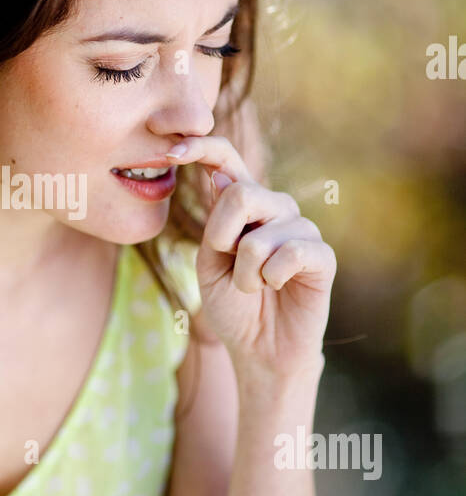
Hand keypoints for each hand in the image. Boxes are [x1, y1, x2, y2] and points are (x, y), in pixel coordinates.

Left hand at [166, 135, 335, 380]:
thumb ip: (214, 224)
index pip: (225, 159)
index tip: (172, 151)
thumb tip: (221, 176)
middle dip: (222, 238)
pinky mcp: (322, 255)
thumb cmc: (232, 303)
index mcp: (242, 202)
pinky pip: (290, 254)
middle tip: (229, 264)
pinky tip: (276, 287)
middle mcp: (275, 207)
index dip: (200, 147)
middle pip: (241, 193)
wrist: (259, 348)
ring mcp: (301, 228)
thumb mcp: (208, 263)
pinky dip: (270, 279)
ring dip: (245, 275)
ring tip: (255, 286)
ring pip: (258, 237)